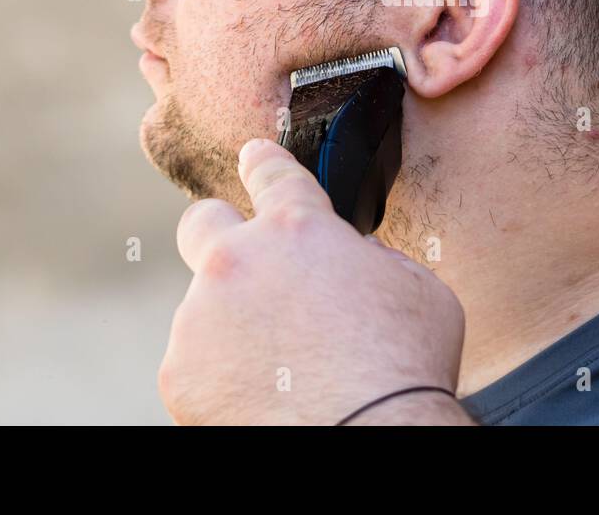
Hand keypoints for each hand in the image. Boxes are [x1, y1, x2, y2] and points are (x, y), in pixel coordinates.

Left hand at [158, 137, 469, 424]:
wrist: (367, 439)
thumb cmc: (403, 369)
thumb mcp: (417, 289)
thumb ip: (371, 259)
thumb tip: (351, 263)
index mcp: (299, 229)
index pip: (270, 172)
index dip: (261, 162)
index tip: (252, 158)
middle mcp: (238, 260)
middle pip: (202, 222)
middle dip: (222, 235)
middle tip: (249, 267)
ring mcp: (201, 317)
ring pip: (207, 306)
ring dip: (235, 322)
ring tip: (285, 364)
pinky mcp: (181, 372)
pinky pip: (198, 361)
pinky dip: (223, 374)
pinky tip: (266, 393)